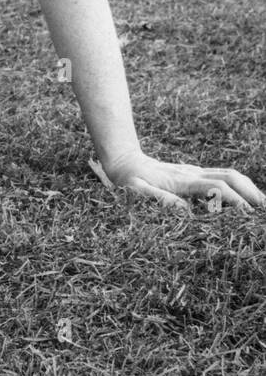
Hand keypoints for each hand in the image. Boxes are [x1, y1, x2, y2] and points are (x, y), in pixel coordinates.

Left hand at [93, 151, 264, 211]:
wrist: (124, 161)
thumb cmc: (128, 179)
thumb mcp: (136, 190)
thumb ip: (157, 198)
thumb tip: (183, 210)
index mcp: (182, 181)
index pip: (216, 187)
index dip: (234, 200)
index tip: (248, 214)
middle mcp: (192, 174)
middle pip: (230, 177)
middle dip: (250, 191)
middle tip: (263, 209)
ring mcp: (194, 172)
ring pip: (229, 174)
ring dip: (248, 186)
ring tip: (261, 204)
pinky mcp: (194, 174)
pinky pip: (221, 176)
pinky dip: (238, 185)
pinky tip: (245, 197)